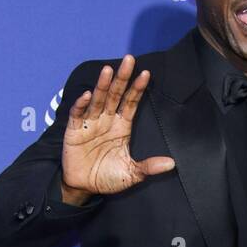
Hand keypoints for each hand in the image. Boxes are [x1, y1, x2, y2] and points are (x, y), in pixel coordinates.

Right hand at [60, 53, 175, 203]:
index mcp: (121, 126)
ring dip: (103, 86)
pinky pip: (78, 114)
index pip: (131, 103)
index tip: (146, 74)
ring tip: (108, 70)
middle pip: (116, 95)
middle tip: (129, 59)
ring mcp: (90, 123)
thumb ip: (149, 167)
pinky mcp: (74, 130)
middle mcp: (107, 120)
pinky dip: (81, 105)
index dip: (137, 89)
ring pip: (98, 100)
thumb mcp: (131, 174)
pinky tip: (87, 95)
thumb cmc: (107, 177)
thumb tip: (172, 164)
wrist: (84, 187)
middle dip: (122, 78)